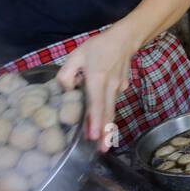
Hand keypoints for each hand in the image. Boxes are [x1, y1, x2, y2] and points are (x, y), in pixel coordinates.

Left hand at [55, 28, 136, 150]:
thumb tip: (65, 92)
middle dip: (106, 132)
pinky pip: (113, 102)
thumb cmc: (97, 47)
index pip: (96, 103)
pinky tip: (104, 122)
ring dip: (108, 127)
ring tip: (104, 143)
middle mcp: (110, 86)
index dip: (95, 121)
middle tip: (103, 150)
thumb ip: (66, 74)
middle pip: (108, 112)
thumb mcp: (75, 56)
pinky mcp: (123, 88)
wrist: (124, 40)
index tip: (94, 136)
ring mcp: (119, 88)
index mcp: (97, 79)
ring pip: (112, 110)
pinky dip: (108, 113)